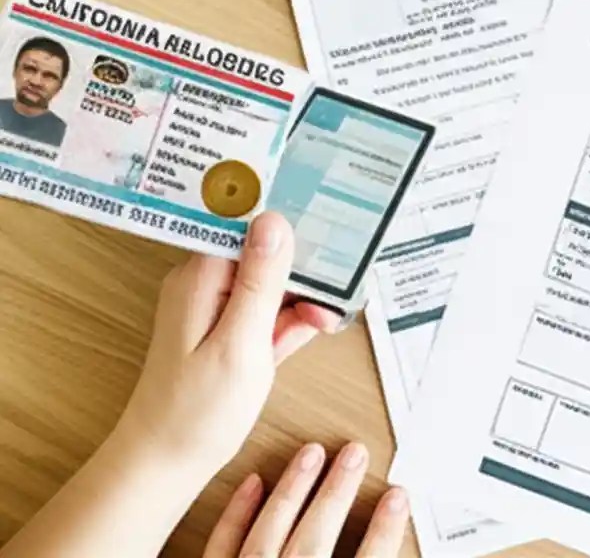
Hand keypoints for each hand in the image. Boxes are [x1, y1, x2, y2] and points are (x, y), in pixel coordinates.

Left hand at [115, 212, 340, 474]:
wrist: (166, 462)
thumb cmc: (196, 412)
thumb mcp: (240, 343)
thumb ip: (261, 281)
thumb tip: (273, 219)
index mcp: (201, 277)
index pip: (249, 227)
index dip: (290, 230)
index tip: (326, 240)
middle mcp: (205, 284)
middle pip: (265, 253)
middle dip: (304, 273)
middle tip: (330, 304)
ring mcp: (215, 307)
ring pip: (271, 282)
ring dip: (301, 300)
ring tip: (325, 323)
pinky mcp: (226, 330)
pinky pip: (266, 310)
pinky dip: (289, 320)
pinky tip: (309, 331)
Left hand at [205, 442, 408, 557]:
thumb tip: (406, 553)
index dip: (385, 530)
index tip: (399, 497)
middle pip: (316, 538)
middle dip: (338, 492)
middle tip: (355, 454)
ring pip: (270, 533)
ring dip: (293, 489)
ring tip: (311, 452)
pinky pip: (222, 548)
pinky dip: (236, 515)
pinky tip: (252, 483)